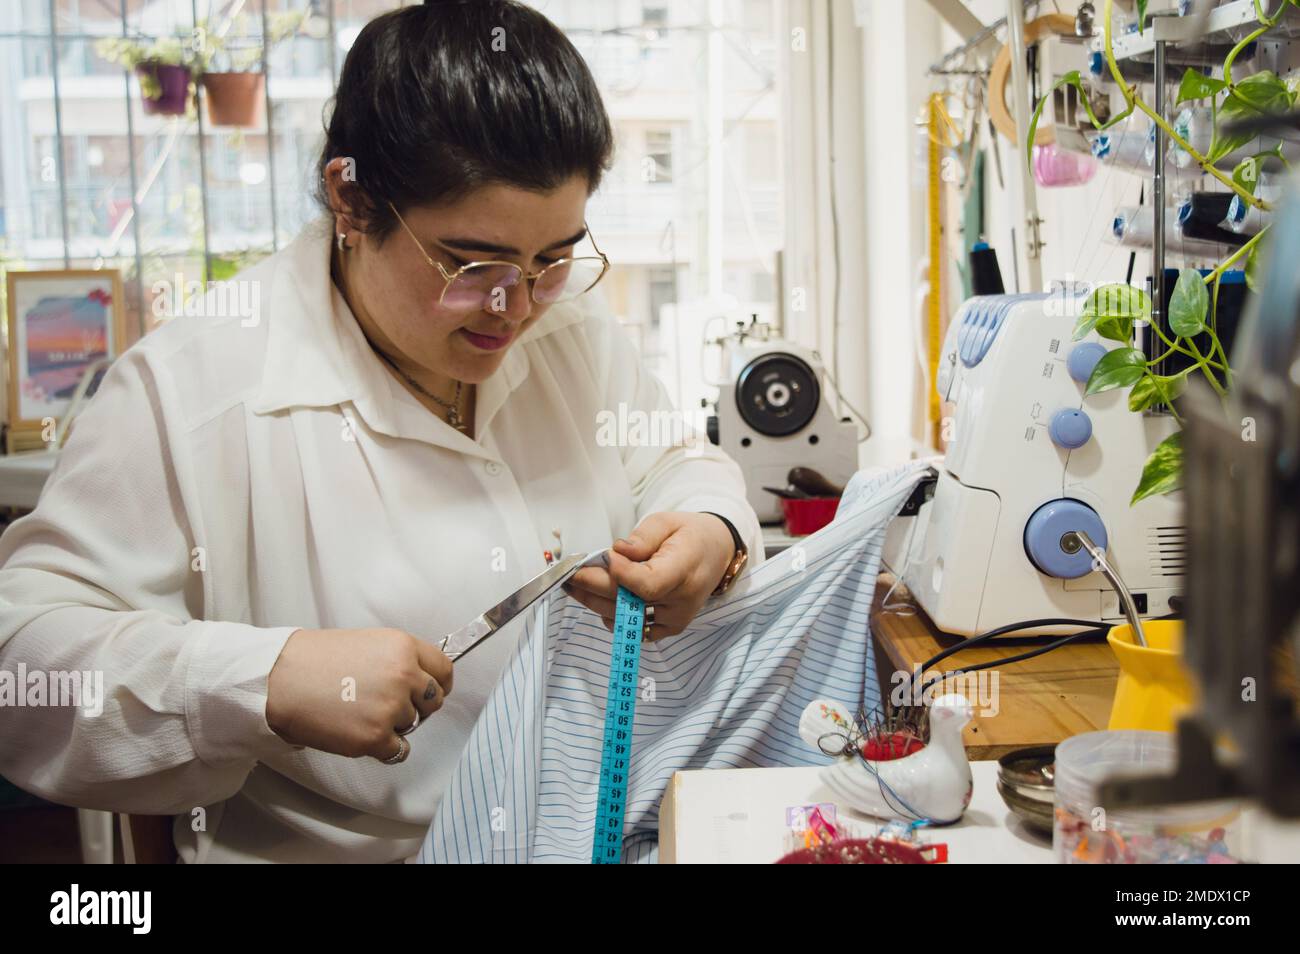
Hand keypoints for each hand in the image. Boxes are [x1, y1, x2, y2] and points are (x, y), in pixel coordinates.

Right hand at [265, 627, 452, 761]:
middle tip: (386, 704)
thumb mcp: (370, 643)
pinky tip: (358, 731)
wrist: (280, 680)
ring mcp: (391, 707)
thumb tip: (423, 680)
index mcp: (403, 647)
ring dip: (392, 724)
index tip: (432, 691)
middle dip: (416, 706)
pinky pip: (398, 751)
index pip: (444, 670)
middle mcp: (404, 675)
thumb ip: (400, 659)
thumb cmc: (317, 660)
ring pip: (411, 725)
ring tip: (357, 710)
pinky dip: (383, 747)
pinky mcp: (375, 737)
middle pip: (434, 701)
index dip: (439, 684)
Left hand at [564, 512, 735, 639]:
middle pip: (628, 601)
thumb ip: (643, 537)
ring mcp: (675, 619)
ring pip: (625, 618)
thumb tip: (617, 551)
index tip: (602, 557)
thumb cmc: (688, 535)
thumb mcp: (667, 521)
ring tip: (572, 584)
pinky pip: (633, 631)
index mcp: (685, 569)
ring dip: (594, 601)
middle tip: (567, 574)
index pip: (649, 583)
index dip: (621, 575)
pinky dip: (611, 616)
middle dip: (592, 586)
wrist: (715, 554)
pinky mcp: (669, 629)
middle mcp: (682, 601)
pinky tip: (596, 599)